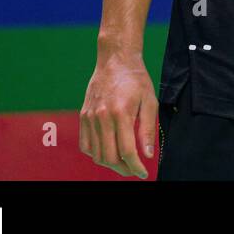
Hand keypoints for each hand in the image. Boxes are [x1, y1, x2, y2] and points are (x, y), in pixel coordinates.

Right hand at [79, 51, 158, 177]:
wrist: (115, 61)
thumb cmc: (136, 80)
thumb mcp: (150, 102)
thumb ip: (147, 130)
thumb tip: (147, 155)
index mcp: (120, 113)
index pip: (126, 151)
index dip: (136, 166)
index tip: (143, 173)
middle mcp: (102, 117)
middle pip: (109, 157)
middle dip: (123, 169)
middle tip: (135, 169)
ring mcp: (89, 117)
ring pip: (96, 154)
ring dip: (110, 164)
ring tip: (124, 163)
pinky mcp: (83, 116)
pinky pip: (86, 145)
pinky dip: (96, 154)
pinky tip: (109, 152)